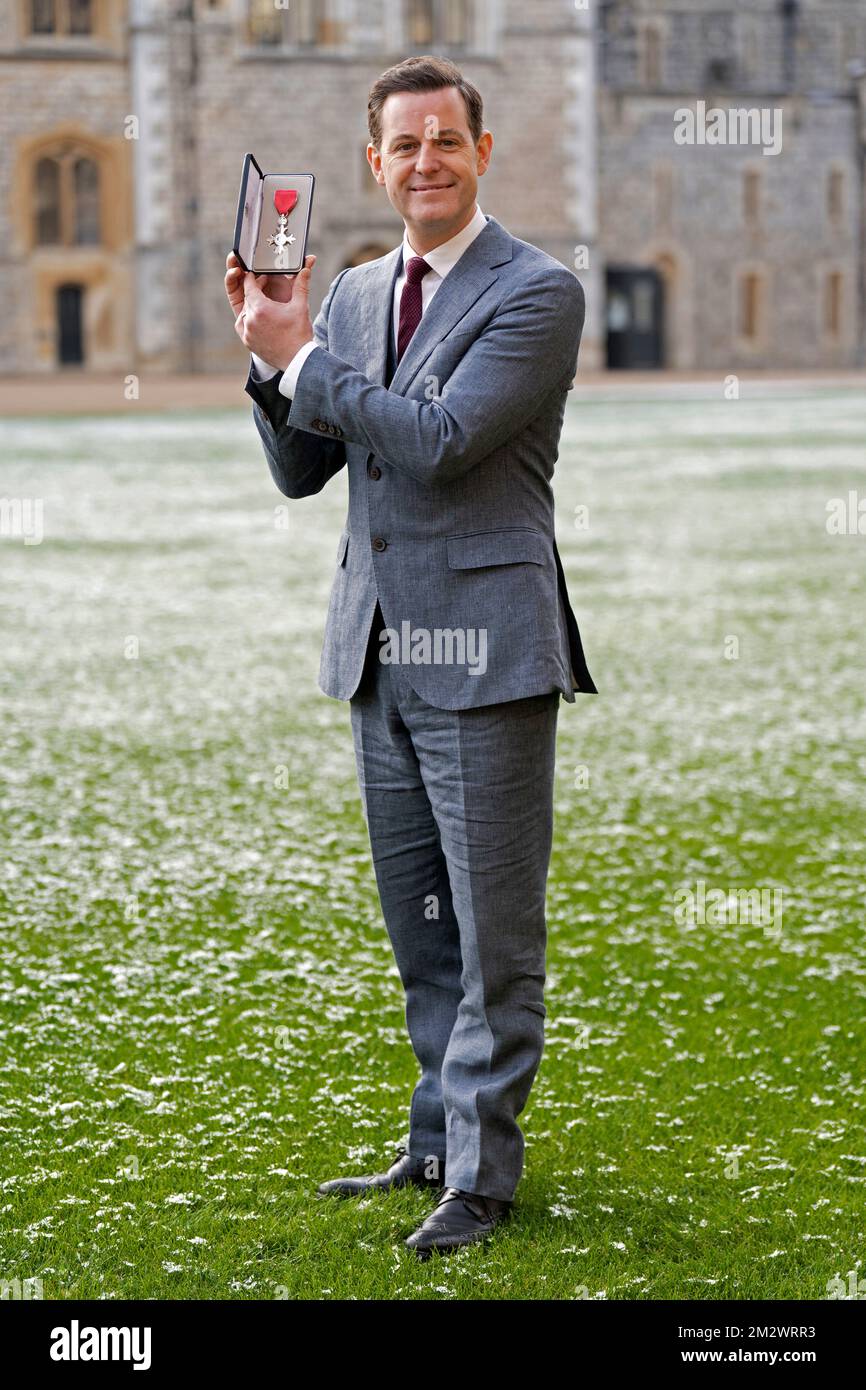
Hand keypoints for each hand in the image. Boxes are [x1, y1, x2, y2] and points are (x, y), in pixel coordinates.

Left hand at [235, 254, 315, 370]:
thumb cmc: (300, 334)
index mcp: (261, 308)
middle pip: (247, 298)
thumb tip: (306, 267)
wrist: (298, 361)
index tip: (260, 275)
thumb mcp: (300, 306)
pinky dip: (249, 320)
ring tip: (265, 305)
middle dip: (255, 292)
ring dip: (252, 306)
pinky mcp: (247, 341)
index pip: (249, 284)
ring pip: (244, 311)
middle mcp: (250, 320)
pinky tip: (261, 318)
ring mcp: (247, 332)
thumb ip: (300, 284)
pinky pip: (243, 325)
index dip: (255, 278)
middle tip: (265, 288)